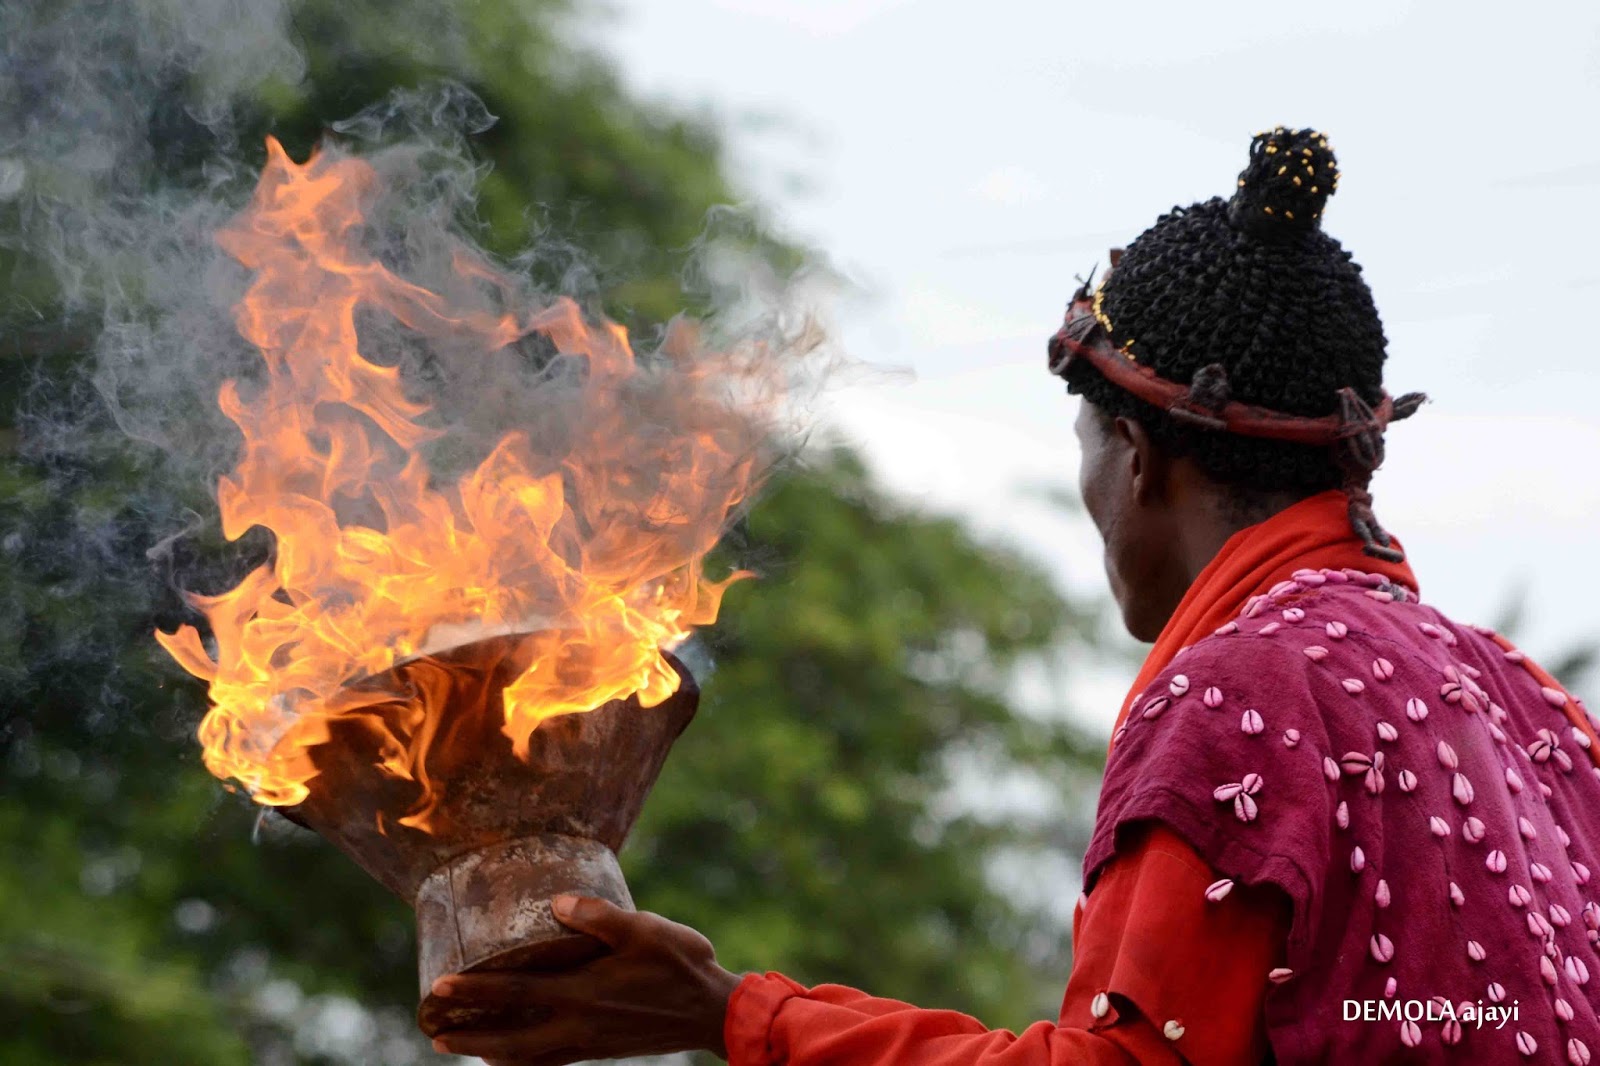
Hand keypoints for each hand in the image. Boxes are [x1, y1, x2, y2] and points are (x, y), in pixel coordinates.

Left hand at [427, 895, 741, 1064]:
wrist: (712, 1012)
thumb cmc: (680, 964)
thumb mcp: (644, 929)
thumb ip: (599, 916)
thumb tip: (556, 902)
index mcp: (583, 993)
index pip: (516, 992)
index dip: (476, 990)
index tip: (441, 986)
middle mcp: (578, 1024)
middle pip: (510, 1038)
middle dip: (470, 1034)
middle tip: (434, 1031)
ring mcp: (588, 1043)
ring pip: (528, 1056)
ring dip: (492, 1051)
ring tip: (462, 1047)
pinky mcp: (600, 1050)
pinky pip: (550, 1061)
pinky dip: (524, 1062)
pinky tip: (513, 1057)